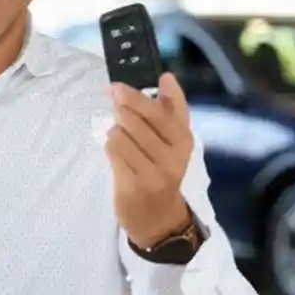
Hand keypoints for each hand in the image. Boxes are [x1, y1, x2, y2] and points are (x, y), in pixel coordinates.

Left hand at [105, 73, 193, 248]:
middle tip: (117, 110)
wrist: (159, 218)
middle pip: (134, 119)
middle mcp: (173, 157)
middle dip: (120, 111)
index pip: (160, 111)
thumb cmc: (163, 170)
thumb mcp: (175, 141)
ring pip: (119, 134)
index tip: (117, 86)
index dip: (136, 96)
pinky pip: (112, 153)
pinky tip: (118, 156)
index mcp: (184, 141)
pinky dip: (110, 149)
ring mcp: (153, 173)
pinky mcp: (133, 186)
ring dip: (115, 133)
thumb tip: (168, 76)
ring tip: (122, 141)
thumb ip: (173, 108)